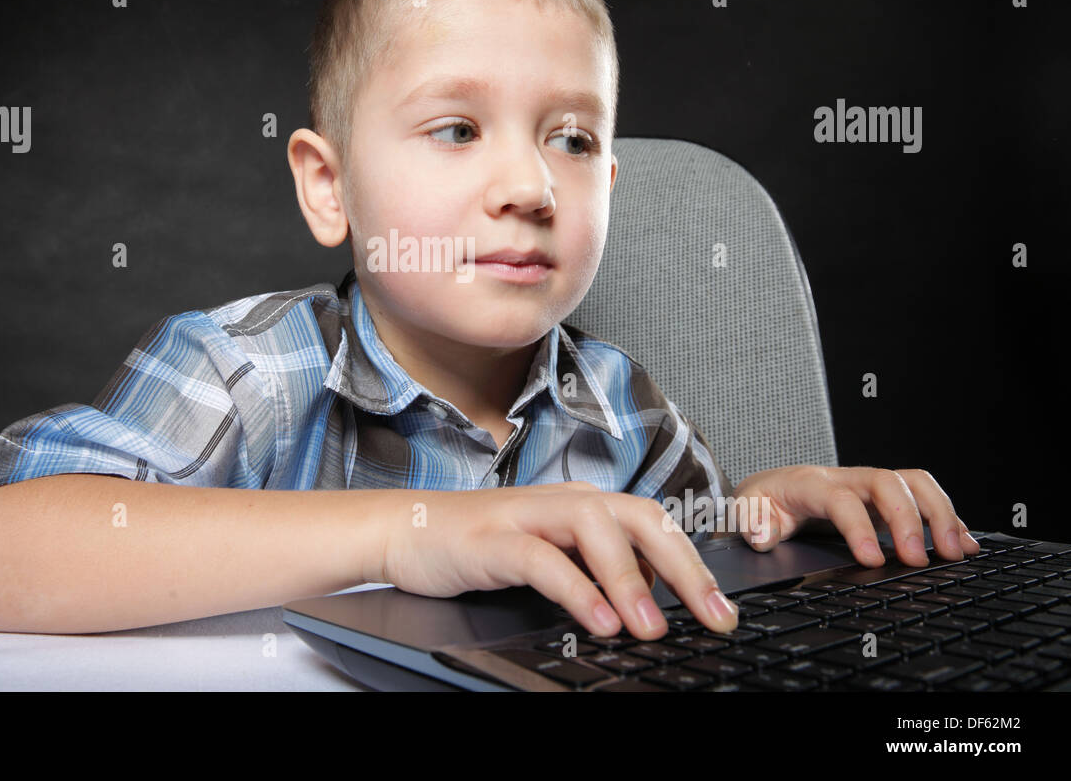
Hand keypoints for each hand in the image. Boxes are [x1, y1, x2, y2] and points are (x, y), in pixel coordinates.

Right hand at [374, 482, 738, 641]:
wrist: (405, 530)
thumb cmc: (478, 546)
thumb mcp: (549, 556)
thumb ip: (595, 571)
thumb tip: (650, 608)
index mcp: (582, 505)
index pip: (654, 523)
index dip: (695, 564)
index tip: (723, 610)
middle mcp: (562, 501)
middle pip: (640, 516)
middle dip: (684, 567)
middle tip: (714, 616)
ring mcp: (527, 515)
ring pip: (596, 528)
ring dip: (631, 578)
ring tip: (652, 627)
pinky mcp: (492, 539)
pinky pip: (542, 558)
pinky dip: (576, 589)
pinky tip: (598, 621)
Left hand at [732, 465, 981, 565]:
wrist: (770, 488)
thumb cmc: (762, 500)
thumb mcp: (746, 511)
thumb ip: (751, 522)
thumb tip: (761, 536)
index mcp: (810, 483)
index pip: (840, 498)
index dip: (859, 527)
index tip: (873, 560)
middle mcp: (846, 478)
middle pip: (889, 483)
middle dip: (910, 519)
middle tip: (921, 559)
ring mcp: (870, 487)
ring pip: (914, 483)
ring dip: (941, 514)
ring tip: (956, 551)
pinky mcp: (887, 500)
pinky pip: (924, 497)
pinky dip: (949, 518)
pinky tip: (965, 544)